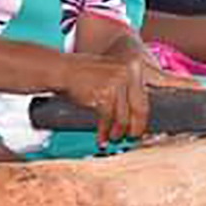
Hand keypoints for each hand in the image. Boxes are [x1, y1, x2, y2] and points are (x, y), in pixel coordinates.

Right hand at [64, 47, 201, 145]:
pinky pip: (107, 118)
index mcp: (133, 67)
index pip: (143, 97)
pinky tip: (101, 138)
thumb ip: (125, 88)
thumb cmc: (85, 74)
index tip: (140, 128)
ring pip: (122, 116)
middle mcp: (127, 73)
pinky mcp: (103, 94)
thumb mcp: (111, 73)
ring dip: (117, 131)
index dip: (142, 117)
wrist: (63, 69)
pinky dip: (104, 131)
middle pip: (137, 108)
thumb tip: (136, 113)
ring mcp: (116, 83)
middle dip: (135, 127)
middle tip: (132, 137)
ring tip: (113, 138)